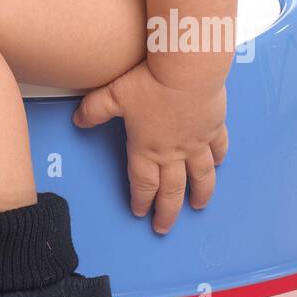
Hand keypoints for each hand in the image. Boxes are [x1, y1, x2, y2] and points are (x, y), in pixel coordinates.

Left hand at [73, 61, 229, 234]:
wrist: (187, 69)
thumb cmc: (150, 82)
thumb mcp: (113, 94)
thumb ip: (94, 110)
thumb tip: (78, 120)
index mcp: (146, 148)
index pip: (143, 183)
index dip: (141, 200)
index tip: (140, 212)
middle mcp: (173, 151)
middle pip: (171, 189)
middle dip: (167, 211)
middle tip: (165, 227)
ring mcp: (197, 142)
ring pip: (200, 177)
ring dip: (199, 194)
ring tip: (198, 206)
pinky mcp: (214, 128)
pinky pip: (218, 148)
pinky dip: (218, 159)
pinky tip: (217, 164)